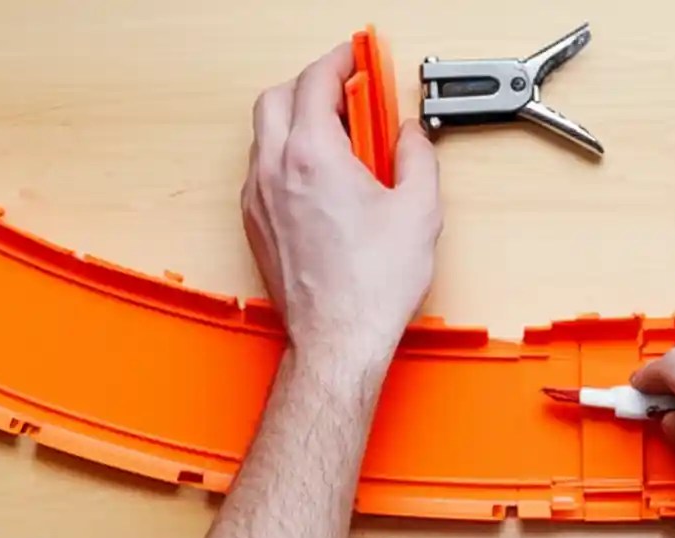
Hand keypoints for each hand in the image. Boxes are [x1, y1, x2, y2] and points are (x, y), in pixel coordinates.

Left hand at [242, 44, 441, 365]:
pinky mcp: (255, 225)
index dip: (338, 63)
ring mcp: (258, 199)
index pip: (315, 83)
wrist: (337, 339)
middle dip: (309, 86)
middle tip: (346, 95)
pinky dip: (287, 158)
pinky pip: (263, 171)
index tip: (355, 60)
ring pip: (265, 135)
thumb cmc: (371, 287)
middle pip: (276, 98)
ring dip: (297, 123)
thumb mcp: (419, 210)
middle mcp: (274, 171)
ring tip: (339, 140)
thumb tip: (408, 136)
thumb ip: (416, 157)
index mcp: (313, 157)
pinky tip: (321, 180)